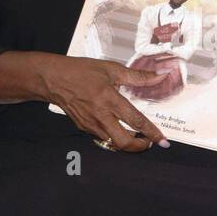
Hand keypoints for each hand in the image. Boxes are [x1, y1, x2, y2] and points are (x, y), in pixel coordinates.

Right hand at [43, 56, 169, 150]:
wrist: (54, 79)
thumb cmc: (82, 71)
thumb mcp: (112, 69)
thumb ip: (138, 76)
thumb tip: (160, 76)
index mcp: (109, 99)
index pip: (136, 120)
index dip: (151, 132)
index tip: (162, 140)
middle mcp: (100, 115)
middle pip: (124, 142)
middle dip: (140, 146)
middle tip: (149, 142)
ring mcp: (91, 124)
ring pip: (113, 144)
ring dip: (128, 144)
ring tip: (138, 137)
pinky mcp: (84, 128)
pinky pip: (103, 138)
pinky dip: (115, 138)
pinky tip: (120, 131)